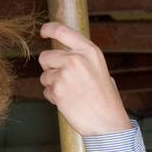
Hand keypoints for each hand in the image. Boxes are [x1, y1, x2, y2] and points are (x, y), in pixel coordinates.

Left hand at [38, 21, 131, 135]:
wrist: (108, 122)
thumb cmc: (105, 98)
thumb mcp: (99, 69)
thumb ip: (82, 58)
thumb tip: (63, 53)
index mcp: (89, 51)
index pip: (62, 31)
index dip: (49, 29)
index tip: (43, 31)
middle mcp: (76, 60)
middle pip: (46, 56)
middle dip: (49, 67)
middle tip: (62, 78)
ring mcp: (65, 75)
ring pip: (44, 76)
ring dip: (52, 85)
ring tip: (71, 93)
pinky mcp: (57, 91)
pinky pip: (46, 91)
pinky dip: (53, 97)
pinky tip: (69, 102)